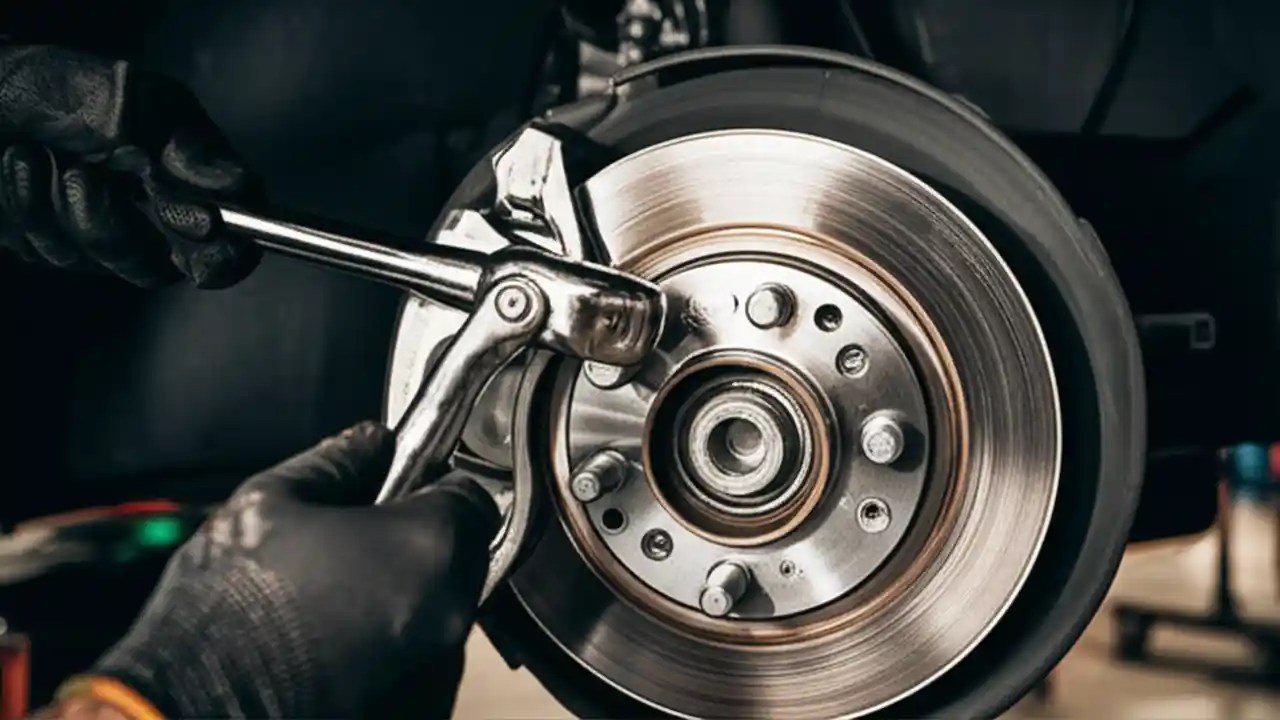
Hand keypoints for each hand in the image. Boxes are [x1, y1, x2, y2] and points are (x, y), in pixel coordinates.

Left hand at [0, 46, 258, 287]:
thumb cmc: (54, 85)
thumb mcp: (127, 99)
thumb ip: (186, 147)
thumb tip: (242, 186)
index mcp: (187, 171)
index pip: (235, 230)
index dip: (227, 248)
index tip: (199, 231)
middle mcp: (154, 209)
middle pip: (165, 265)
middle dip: (117, 229)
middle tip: (84, 178)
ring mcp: (106, 231)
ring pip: (108, 263)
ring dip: (63, 212)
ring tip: (33, 156)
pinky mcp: (59, 244)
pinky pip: (55, 255)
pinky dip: (29, 209)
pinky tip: (17, 168)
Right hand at [89, 422, 499, 718]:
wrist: (192, 712)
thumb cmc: (227, 612)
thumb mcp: (267, 504)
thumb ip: (336, 463)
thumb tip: (370, 443)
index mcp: (427, 546)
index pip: (472, 496)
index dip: (433, 486)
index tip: (399, 488)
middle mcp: (449, 612)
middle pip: (461, 557)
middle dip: (417, 544)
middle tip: (353, 544)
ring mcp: (437, 672)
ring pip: (439, 613)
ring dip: (405, 599)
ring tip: (332, 601)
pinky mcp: (419, 711)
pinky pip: (419, 664)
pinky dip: (391, 650)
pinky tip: (332, 646)